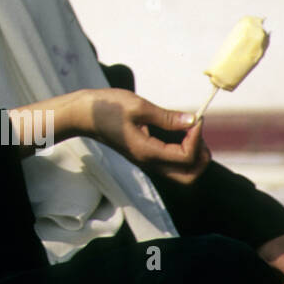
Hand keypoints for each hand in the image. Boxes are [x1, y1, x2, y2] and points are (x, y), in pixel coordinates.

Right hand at [81, 89, 210, 183]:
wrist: (82, 115)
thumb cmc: (106, 108)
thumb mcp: (137, 106)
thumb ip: (166, 117)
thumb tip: (192, 120)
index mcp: (147, 152)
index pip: (186, 157)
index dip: (197, 138)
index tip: (195, 118)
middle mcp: (148, 162)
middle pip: (188, 176)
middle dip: (201, 158)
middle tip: (197, 133)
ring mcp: (146, 160)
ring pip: (181, 173)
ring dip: (193, 156)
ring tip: (190, 132)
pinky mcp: (144, 155)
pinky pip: (171, 163)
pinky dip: (183, 152)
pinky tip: (178, 132)